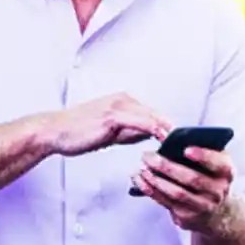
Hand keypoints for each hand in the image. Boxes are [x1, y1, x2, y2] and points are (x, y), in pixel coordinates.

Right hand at [44, 92, 172, 156]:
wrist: (55, 131)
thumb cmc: (79, 133)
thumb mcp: (110, 132)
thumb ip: (130, 132)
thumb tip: (149, 137)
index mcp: (124, 101)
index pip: (154, 114)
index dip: (169, 128)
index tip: (182, 142)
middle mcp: (124, 100)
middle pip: (157, 114)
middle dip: (173, 130)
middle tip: (189, 144)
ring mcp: (119, 106)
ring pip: (152, 117)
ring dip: (168, 131)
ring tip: (182, 145)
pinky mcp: (113, 116)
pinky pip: (141, 123)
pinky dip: (155, 130)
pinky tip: (164, 139)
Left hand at [131, 146, 236, 233]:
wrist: (216, 210)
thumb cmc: (209, 176)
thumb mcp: (212, 160)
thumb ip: (196, 146)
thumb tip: (166, 132)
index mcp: (226, 171)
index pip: (218, 163)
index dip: (203, 156)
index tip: (186, 148)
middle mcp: (218, 190)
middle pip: (192, 178)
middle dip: (167, 166)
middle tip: (148, 155)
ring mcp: (203, 206)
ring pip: (177, 193)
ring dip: (156, 179)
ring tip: (142, 167)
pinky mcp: (187, 217)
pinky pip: (166, 203)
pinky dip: (151, 190)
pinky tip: (140, 180)